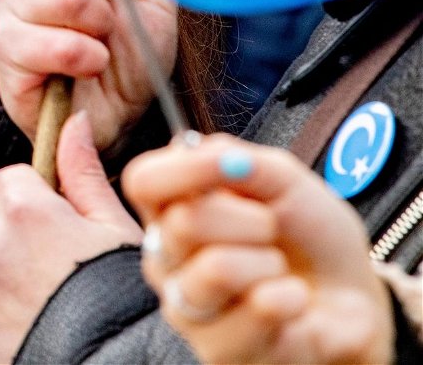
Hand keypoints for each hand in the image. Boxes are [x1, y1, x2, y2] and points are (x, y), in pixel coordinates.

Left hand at [0, 111, 142, 363]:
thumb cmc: (126, 297)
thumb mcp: (116, 229)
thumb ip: (83, 173)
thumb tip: (73, 122)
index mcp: (24, 212)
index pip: (7, 181)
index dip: (34, 201)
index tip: (58, 227)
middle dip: (20, 244)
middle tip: (62, 275)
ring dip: (9, 284)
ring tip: (53, 309)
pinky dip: (0, 322)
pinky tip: (36, 332)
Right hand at [125, 136, 393, 364]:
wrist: (352, 297)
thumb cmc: (311, 238)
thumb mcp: (284, 180)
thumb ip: (240, 159)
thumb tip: (198, 150)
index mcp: (173, 208)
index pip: (143, 181)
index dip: (182, 169)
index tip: (230, 165)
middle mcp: (167, 257)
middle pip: (181, 223)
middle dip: (249, 220)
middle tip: (271, 230)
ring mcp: (187, 306)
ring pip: (214, 269)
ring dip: (267, 263)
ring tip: (279, 270)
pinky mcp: (217, 349)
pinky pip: (254, 311)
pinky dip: (289, 298)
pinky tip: (290, 300)